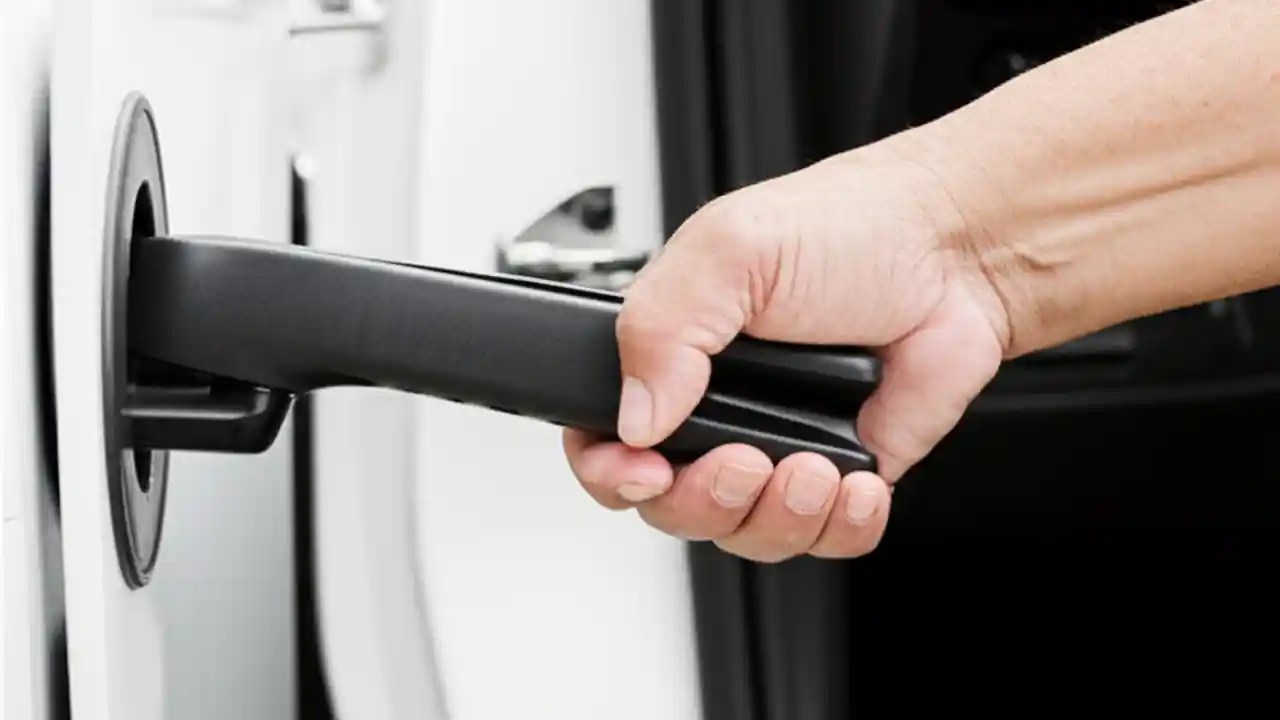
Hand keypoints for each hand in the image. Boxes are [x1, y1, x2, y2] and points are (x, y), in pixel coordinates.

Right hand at [562, 142, 1009, 561]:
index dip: (611, 472)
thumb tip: (634, 417)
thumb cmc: (849, 230)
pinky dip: (838, 526)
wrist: (957, 254)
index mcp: (670, 354)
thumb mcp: (728, 252)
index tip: (645, 471)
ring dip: (777, 515)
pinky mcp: (840, 473)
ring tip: (813, 466)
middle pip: (671, 505)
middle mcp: (717, 408)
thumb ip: (660, 329)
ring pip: (744, 532)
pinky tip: (854, 480)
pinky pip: (821, 538)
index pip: (604, 438)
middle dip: (704, 501)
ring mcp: (778, 445)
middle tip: (744, 461)